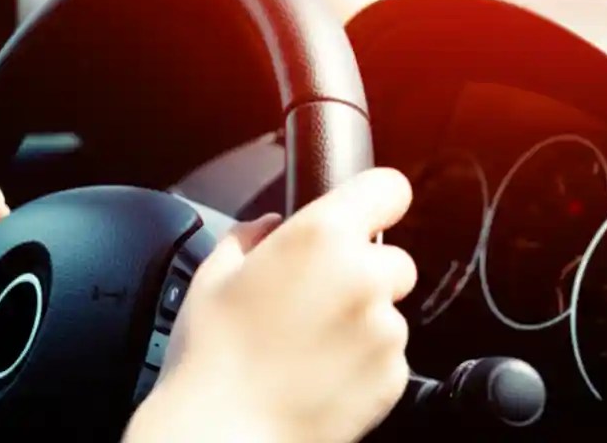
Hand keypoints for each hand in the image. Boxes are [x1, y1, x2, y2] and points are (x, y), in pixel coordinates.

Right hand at [127, 168, 416, 442]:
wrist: (224, 435)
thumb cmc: (212, 356)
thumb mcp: (213, 275)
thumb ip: (250, 236)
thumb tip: (269, 227)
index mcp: (321, 236)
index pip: (388, 188)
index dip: (375, 201)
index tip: (363, 215)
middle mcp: (364, 276)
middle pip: (392, 259)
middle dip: (363, 273)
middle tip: (315, 299)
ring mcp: (385, 329)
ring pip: (390, 310)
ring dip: (362, 321)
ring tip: (308, 346)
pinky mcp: (394, 376)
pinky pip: (388, 355)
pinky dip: (363, 362)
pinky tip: (319, 374)